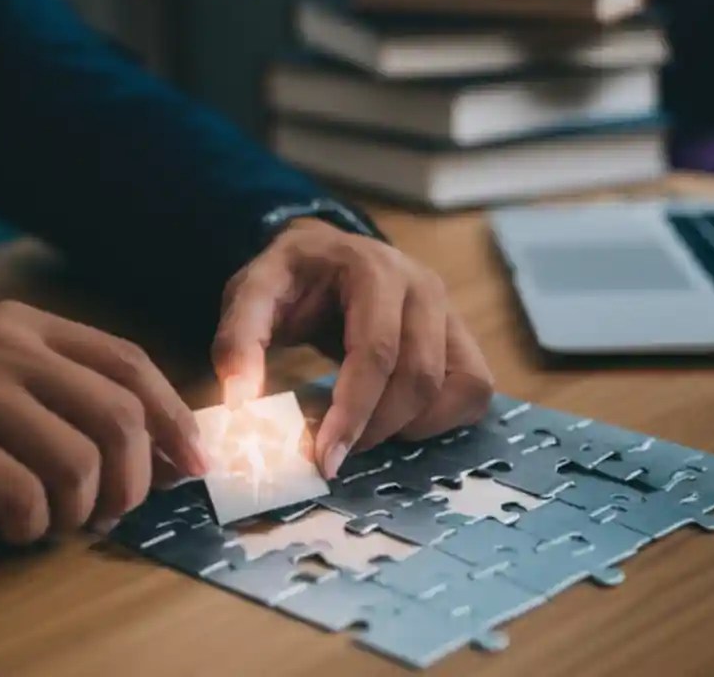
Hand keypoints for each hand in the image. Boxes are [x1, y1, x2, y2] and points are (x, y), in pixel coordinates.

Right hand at [0, 301, 202, 543]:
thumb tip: (170, 455)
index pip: (130, 364)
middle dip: (135, 478)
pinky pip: (21, 495)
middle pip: (118, 414)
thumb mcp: (7, 389)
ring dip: (80, 511)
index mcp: (29, 326)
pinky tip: (10, 525)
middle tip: (117, 512)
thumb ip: (78, 404)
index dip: (175, 419)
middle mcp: (1, 344)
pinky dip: (29, 526)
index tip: (194, 465)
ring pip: (77, 461)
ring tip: (55, 520)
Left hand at [212, 218, 493, 477]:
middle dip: (376, 428)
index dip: (353, 412)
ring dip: (408, 427)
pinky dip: (440, 420)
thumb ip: (239, 341)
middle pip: (419, 377)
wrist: (327, 254)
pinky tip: (396, 422)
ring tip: (360, 433)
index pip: (377, 351)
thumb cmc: (292, 278)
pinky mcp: (463, 336)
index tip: (324, 459)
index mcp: (373, 269)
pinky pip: (474, 390)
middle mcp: (424, 286)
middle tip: (332, 453)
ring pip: (454, 389)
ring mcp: (451, 311)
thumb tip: (241, 402)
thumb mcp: (250, 294)